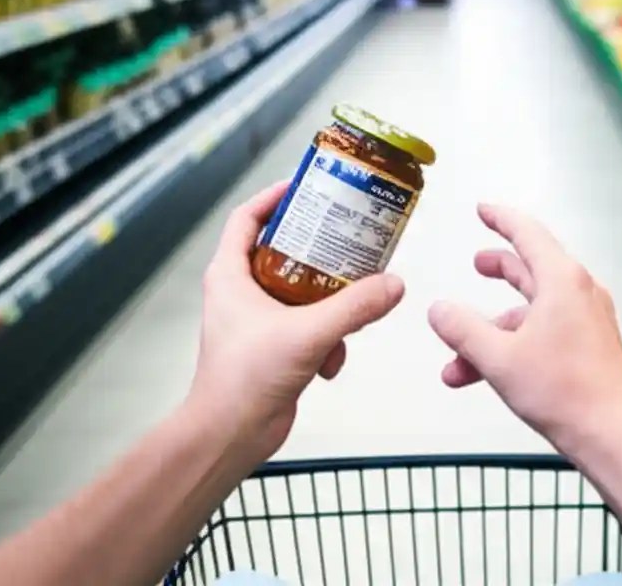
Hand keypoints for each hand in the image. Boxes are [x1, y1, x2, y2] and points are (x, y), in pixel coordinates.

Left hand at [191, 181, 404, 460]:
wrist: (230, 436)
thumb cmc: (242, 381)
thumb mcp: (307, 333)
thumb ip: (354, 307)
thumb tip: (391, 285)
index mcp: (230, 276)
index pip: (247, 217)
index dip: (275, 197)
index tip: (309, 186)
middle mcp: (242, 294)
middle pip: (285, 251)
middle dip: (321, 249)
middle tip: (351, 238)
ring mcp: (259, 322)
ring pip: (305, 293)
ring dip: (332, 306)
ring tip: (351, 309)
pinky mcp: (277, 348)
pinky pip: (313, 329)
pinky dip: (329, 343)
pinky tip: (332, 363)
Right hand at [428, 204, 621, 454]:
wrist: (612, 433)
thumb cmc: (562, 390)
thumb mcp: (498, 357)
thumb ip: (462, 329)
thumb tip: (439, 309)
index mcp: (562, 280)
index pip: (528, 234)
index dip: (501, 219)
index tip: (483, 210)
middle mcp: (580, 293)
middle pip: (533, 269)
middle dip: (499, 270)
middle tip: (477, 265)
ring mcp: (589, 320)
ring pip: (532, 313)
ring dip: (493, 332)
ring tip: (456, 365)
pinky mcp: (591, 347)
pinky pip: (545, 333)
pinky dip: (514, 347)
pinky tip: (485, 376)